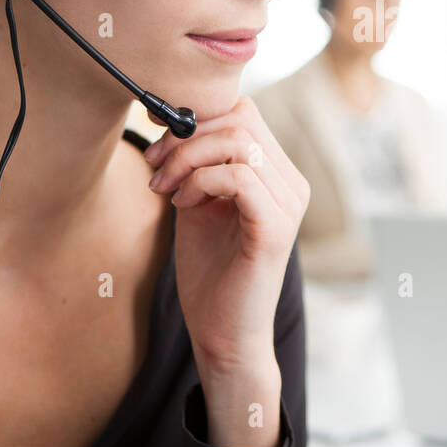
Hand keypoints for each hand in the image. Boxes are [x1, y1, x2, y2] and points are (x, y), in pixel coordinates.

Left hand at [144, 95, 309, 446]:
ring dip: (188, 160)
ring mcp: (288, 204)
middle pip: (241, 121)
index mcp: (277, 174)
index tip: (155, 129)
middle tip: (155, 166)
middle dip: (186, 136)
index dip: (197, 113)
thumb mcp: (198, 202)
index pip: (244, 114)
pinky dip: (201, 181)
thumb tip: (171, 117)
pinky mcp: (275, 228)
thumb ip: (196, 163)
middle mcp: (291, 183)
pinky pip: (238, 177)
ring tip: (165, 189)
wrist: (222, 333)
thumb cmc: (209, 271)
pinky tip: (182, 204)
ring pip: (238, 144)